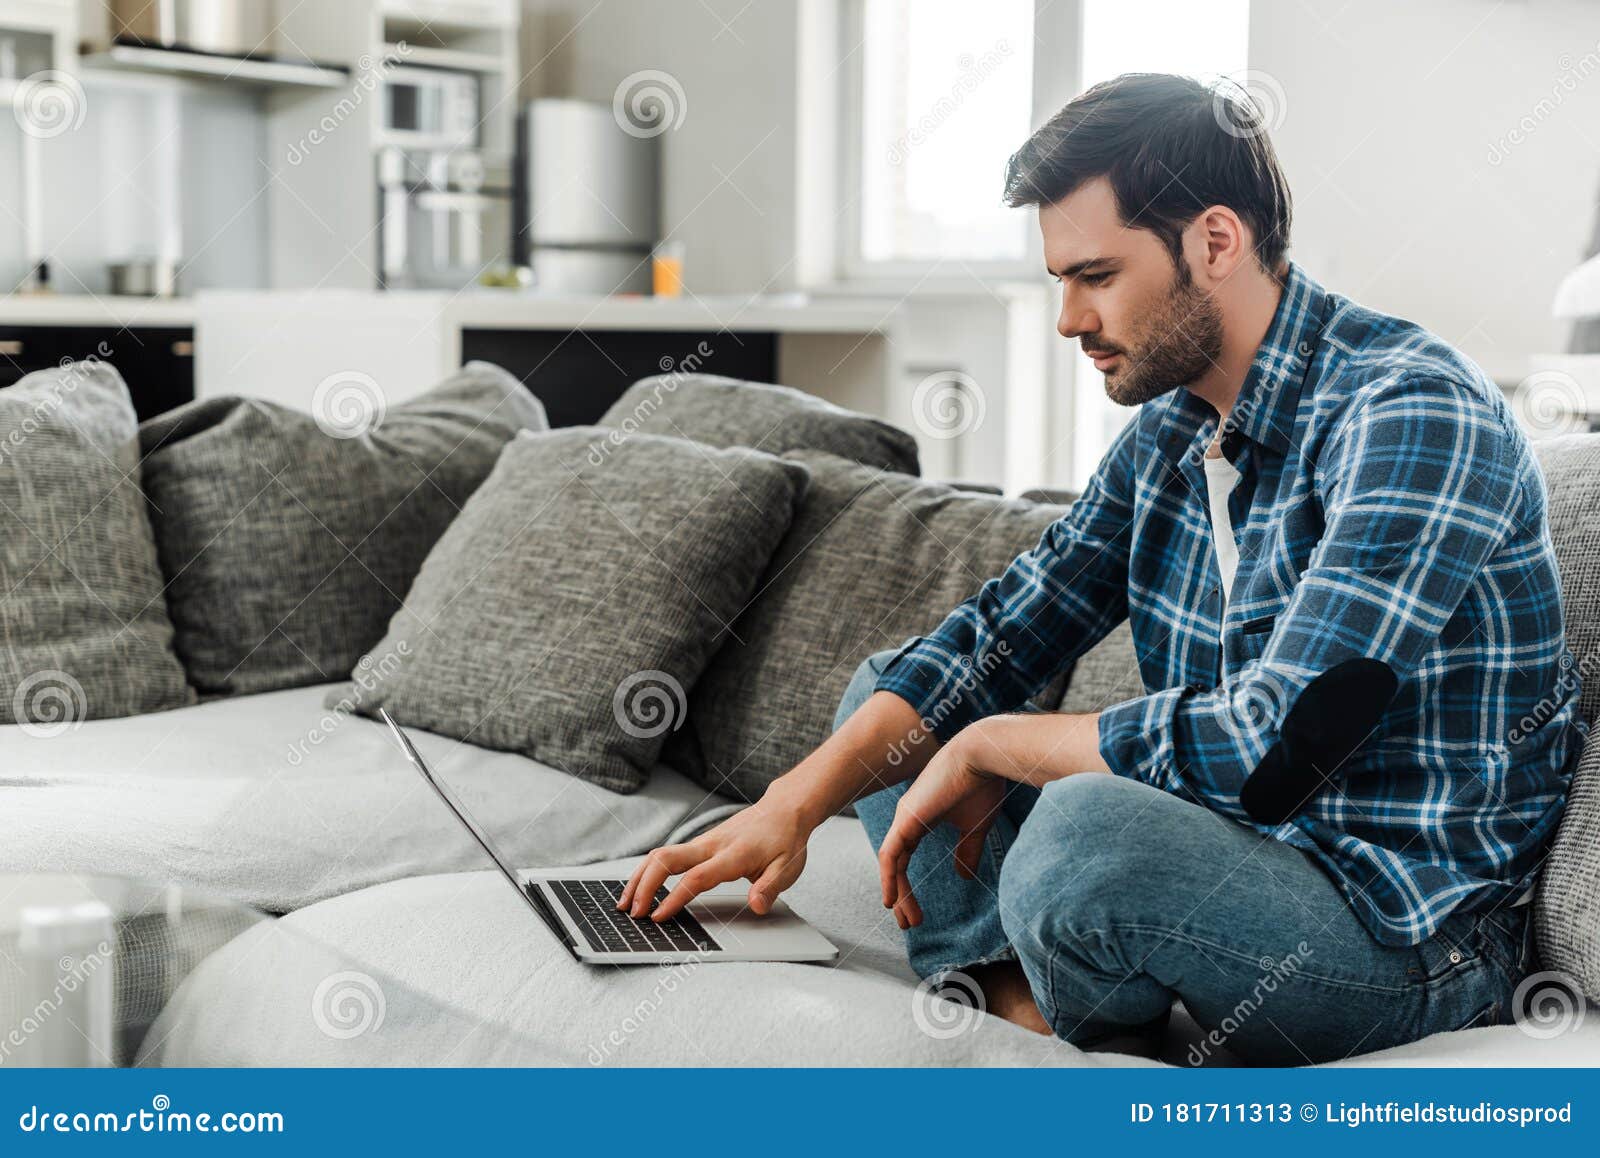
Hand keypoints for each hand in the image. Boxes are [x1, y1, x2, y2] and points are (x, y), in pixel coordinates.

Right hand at [618, 795, 812, 921]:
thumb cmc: (786, 840)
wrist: (784, 809)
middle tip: (633, 913)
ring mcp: (703, 842)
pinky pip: (667, 855)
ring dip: (640, 878)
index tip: (658, 917)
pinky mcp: (700, 844)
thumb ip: (770, 888)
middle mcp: (712, 845)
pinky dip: (648, 871)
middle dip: (644, 886)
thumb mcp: (788, 867)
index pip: (697, 877)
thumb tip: (756, 905)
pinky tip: (640, 888)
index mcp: (733, 855)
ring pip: (661, 855)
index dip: (675, 898)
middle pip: (666, 860)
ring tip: (626, 904)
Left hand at [877, 734, 1005, 929]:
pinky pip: (890, 854)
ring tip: (905, 919)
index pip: (906, 859)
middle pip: (895, 865)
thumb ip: (967, 851)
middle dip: (901, 896)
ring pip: (891, 864)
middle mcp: (907, 819)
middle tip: (907, 923)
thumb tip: (963, 876)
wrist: (983, 756)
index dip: (907, 886)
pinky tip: (891, 900)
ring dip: (897, 893)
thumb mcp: (974, 827)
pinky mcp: (907, 818)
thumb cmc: (982, 784)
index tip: (915, 912)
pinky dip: (888, 878)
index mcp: (920, 820)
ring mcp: (904, 817)